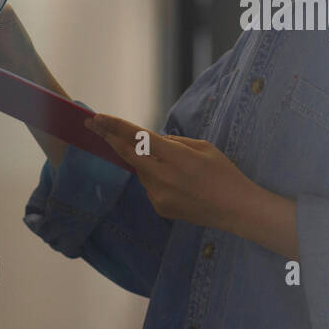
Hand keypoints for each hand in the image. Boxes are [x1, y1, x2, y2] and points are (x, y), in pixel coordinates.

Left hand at [86, 113, 300, 259]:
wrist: (236, 209)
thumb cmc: (224, 174)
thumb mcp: (203, 148)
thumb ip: (174, 142)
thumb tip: (152, 140)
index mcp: (176, 157)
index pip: (138, 138)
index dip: (116, 127)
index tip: (98, 118)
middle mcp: (163, 177)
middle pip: (128, 154)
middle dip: (108, 138)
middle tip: (93, 126)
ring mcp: (159, 195)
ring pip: (141, 171)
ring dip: (145, 161)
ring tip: (177, 167)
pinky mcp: (160, 207)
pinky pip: (150, 186)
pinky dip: (156, 178)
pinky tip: (180, 183)